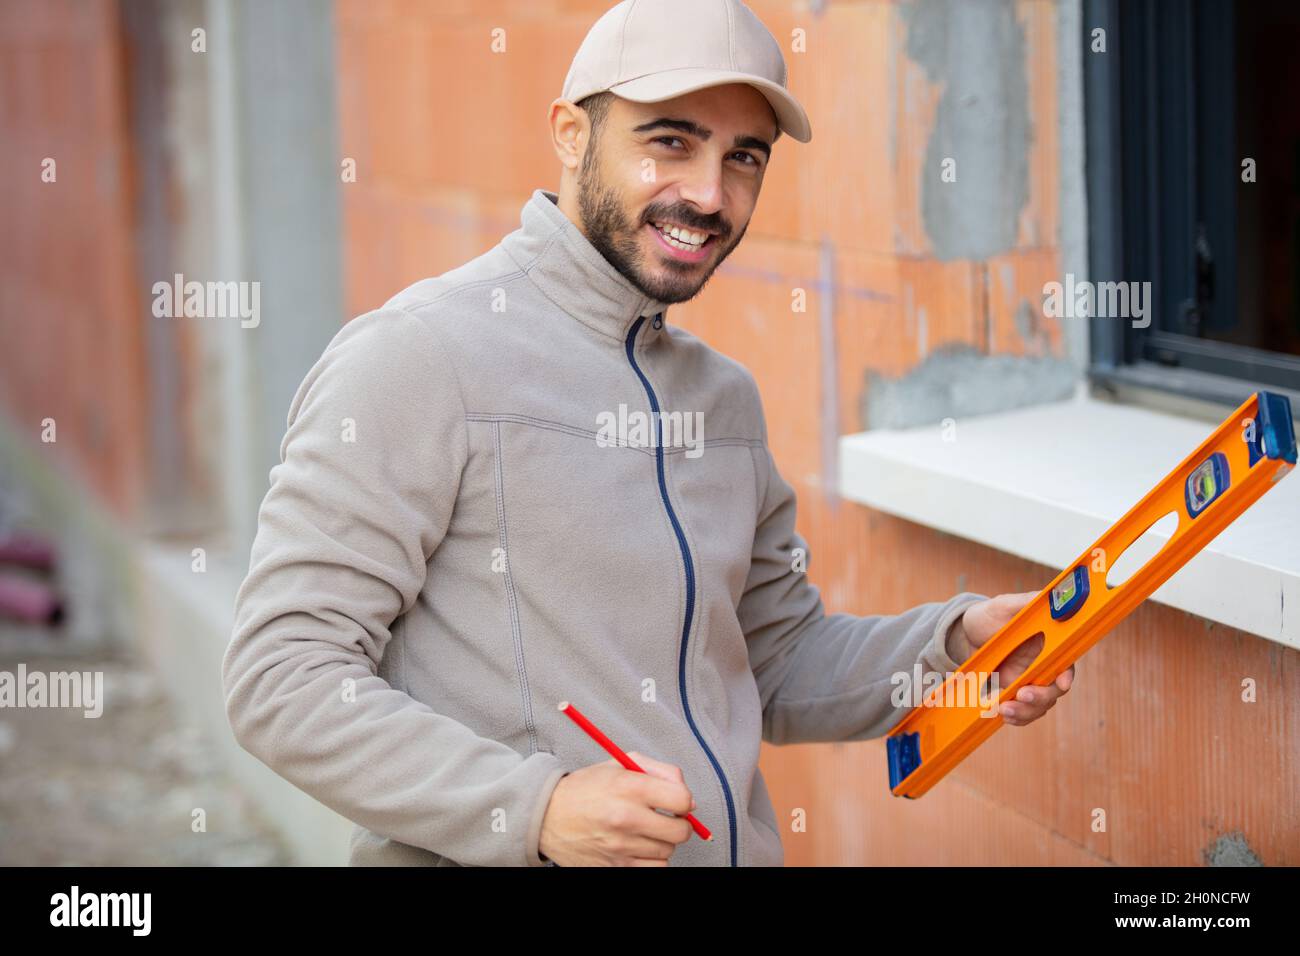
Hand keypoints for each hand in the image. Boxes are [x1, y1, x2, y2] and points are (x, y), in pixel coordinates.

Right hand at [537, 751, 696, 865]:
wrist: (547, 815)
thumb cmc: (585, 788)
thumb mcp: (620, 764)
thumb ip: (660, 771)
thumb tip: (688, 798)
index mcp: (629, 787)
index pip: (682, 799)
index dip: (684, 801)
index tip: (676, 802)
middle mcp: (626, 818)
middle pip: (681, 831)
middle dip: (679, 824)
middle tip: (666, 818)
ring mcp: (620, 846)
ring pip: (668, 851)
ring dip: (662, 842)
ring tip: (644, 831)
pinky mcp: (614, 867)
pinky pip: (655, 869)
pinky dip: (652, 859)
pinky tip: (639, 847)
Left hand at [948, 591, 1074, 726]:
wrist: (965, 635)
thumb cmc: (988, 616)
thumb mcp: (1003, 605)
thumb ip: (1025, 602)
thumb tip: (1049, 597)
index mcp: (1047, 644)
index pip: (1066, 662)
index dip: (1067, 674)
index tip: (1061, 683)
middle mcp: (1043, 665)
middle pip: (1054, 690)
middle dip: (1041, 698)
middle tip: (1021, 695)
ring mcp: (1029, 682)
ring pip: (1039, 705)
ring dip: (1025, 711)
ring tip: (1002, 709)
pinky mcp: (1014, 694)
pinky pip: (1022, 712)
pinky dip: (1015, 717)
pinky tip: (1001, 714)